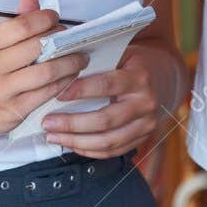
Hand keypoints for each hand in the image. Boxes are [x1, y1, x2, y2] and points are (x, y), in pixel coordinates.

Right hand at [0, 0, 88, 142]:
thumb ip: (14, 21)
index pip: (23, 25)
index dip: (46, 18)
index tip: (55, 19)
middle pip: (38, 46)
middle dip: (63, 39)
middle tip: (72, 38)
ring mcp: (4, 89)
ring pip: (47, 71)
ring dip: (70, 62)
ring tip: (80, 57)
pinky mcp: (15, 109)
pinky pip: (47, 92)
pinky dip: (64, 81)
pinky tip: (70, 75)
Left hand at [41, 47, 160, 158]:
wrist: (159, 78)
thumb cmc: (129, 64)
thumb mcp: (118, 55)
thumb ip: (96, 63)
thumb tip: (61, 72)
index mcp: (139, 77)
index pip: (107, 85)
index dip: (81, 91)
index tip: (58, 95)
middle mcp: (146, 103)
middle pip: (105, 119)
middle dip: (72, 123)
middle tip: (48, 122)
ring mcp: (146, 124)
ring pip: (108, 140)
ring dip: (76, 141)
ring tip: (54, 136)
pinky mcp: (143, 138)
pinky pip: (113, 151)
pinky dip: (89, 150)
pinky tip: (71, 144)